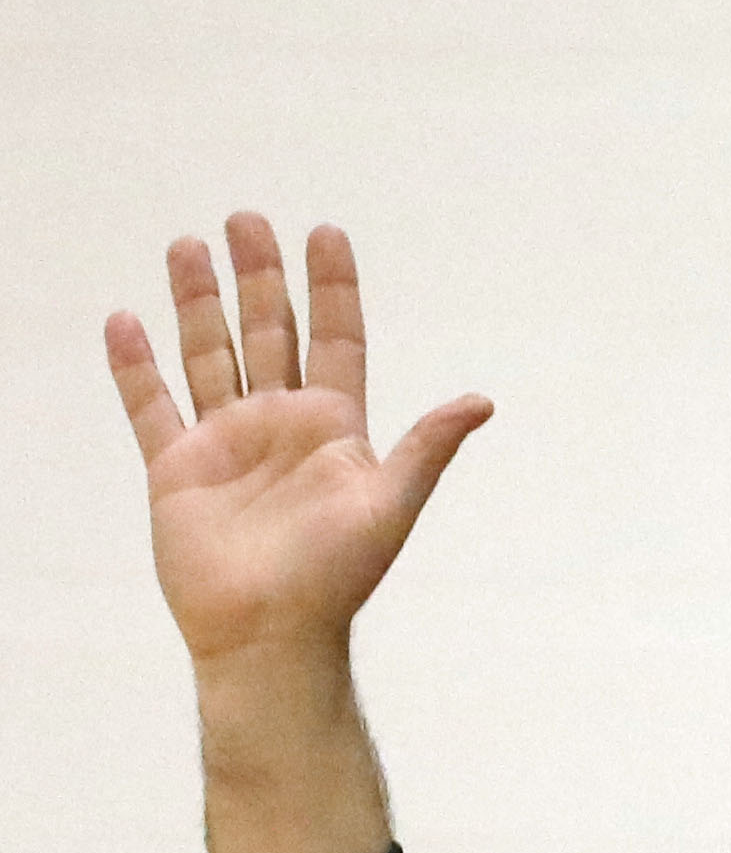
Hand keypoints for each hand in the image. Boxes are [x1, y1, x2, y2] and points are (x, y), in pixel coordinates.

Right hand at [105, 215, 488, 674]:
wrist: (270, 633)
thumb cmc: (337, 578)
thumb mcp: (390, 505)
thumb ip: (427, 448)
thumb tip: (481, 401)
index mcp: (335, 429)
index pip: (335, 340)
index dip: (331, 288)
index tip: (324, 232)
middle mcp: (280, 427)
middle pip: (269, 333)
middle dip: (259, 277)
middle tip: (246, 219)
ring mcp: (227, 444)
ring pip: (209, 355)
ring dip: (198, 303)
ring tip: (188, 244)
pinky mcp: (176, 470)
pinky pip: (151, 406)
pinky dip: (136, 366)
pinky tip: (125, 320)